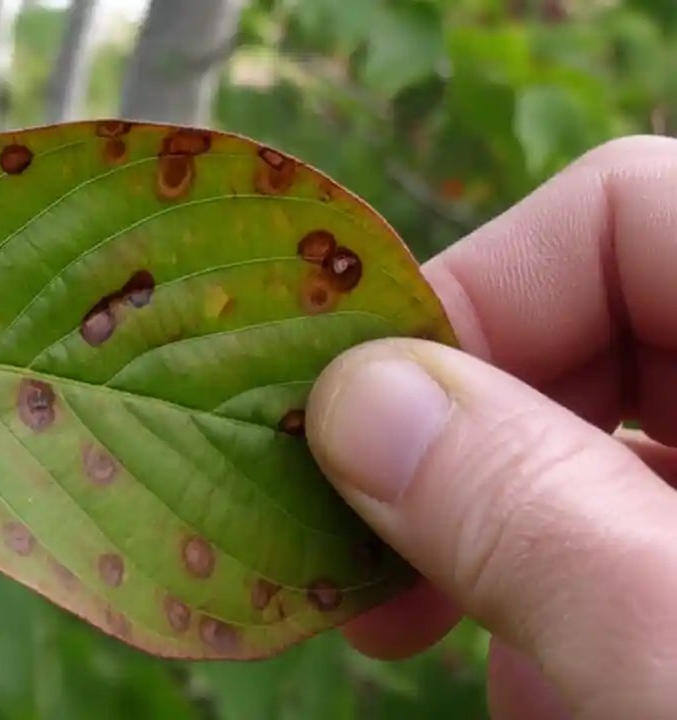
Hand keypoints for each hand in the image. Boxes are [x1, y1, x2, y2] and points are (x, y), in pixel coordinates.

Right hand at [310, 135, 676, 718]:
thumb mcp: (676, 660)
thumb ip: (527, 514)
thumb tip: (354, 395)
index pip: (625, 209)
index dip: (472, 294)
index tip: (354, 427)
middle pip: (581, 324)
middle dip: (446, 436)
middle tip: (359, 554)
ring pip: (576, 441)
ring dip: (476, 530)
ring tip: (425, 633)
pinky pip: (607, 532)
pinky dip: (538, 590)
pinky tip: (528, 682)